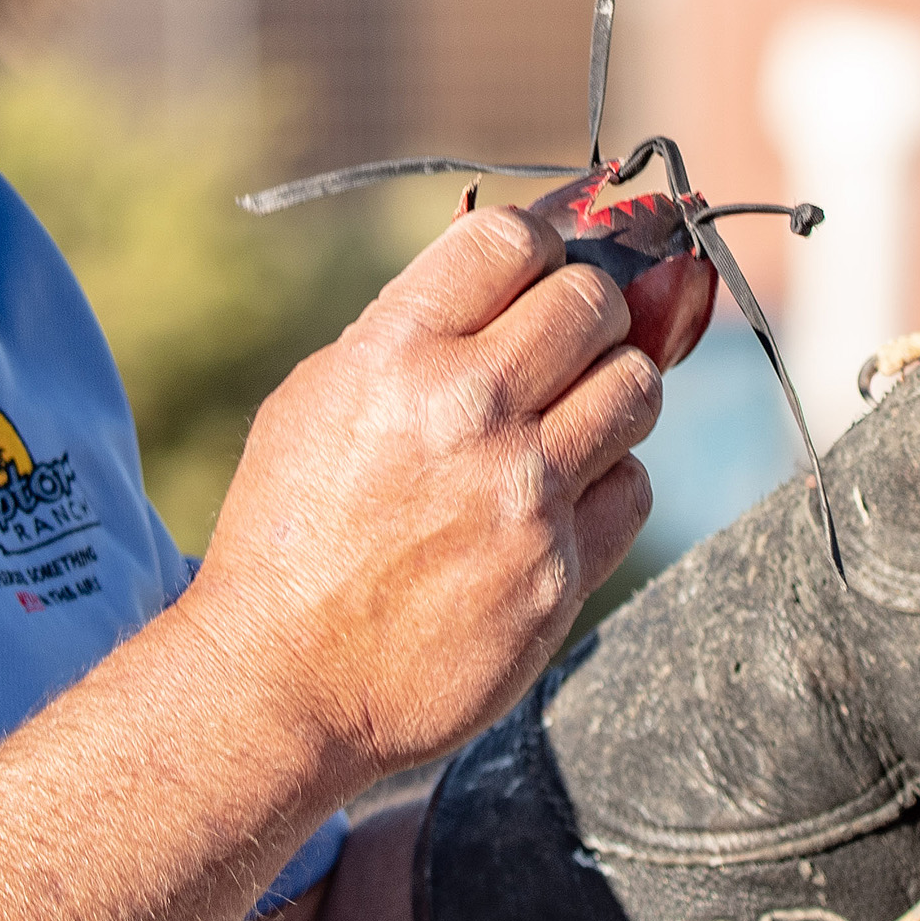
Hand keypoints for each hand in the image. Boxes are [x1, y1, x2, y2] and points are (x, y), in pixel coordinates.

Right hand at [185, 206, 661, 786]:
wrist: (282, 682)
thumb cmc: (293, 528)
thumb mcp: (322, 393)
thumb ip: (415, 326)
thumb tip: (511, 262)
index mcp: (398, 351)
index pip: (513, 237)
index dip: (537, 244)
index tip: (535, 271)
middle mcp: (469, 408)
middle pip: (594, 300)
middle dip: (587, 311)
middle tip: (562, 344)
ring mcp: (522, 492)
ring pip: (637, 384)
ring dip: (612, 389)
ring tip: (571, 416)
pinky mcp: (559, 569)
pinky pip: (635, 486)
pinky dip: (608, 483)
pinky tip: (561, 499)